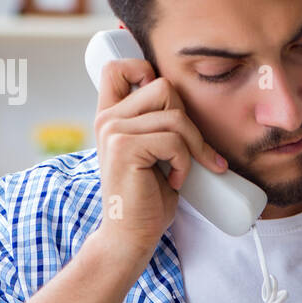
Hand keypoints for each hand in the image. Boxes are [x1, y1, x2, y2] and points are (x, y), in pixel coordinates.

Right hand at [92, 56, 228, 267]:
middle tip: (187, 152)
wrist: (132, 234)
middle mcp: (107, 119)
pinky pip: (175, 140)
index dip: (146, 71)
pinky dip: (185, 163)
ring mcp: (113, 131)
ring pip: (176, 116)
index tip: (168, 104)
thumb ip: (158, 123)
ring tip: (181, 170)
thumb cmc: (148, 196)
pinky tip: (173, 180)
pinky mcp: (124, 147)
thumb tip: (192, 98)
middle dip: (187, 120)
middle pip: (164, 87)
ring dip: (193, 146)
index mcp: (111, 116)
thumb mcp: (154, 152)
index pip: (119, 68)